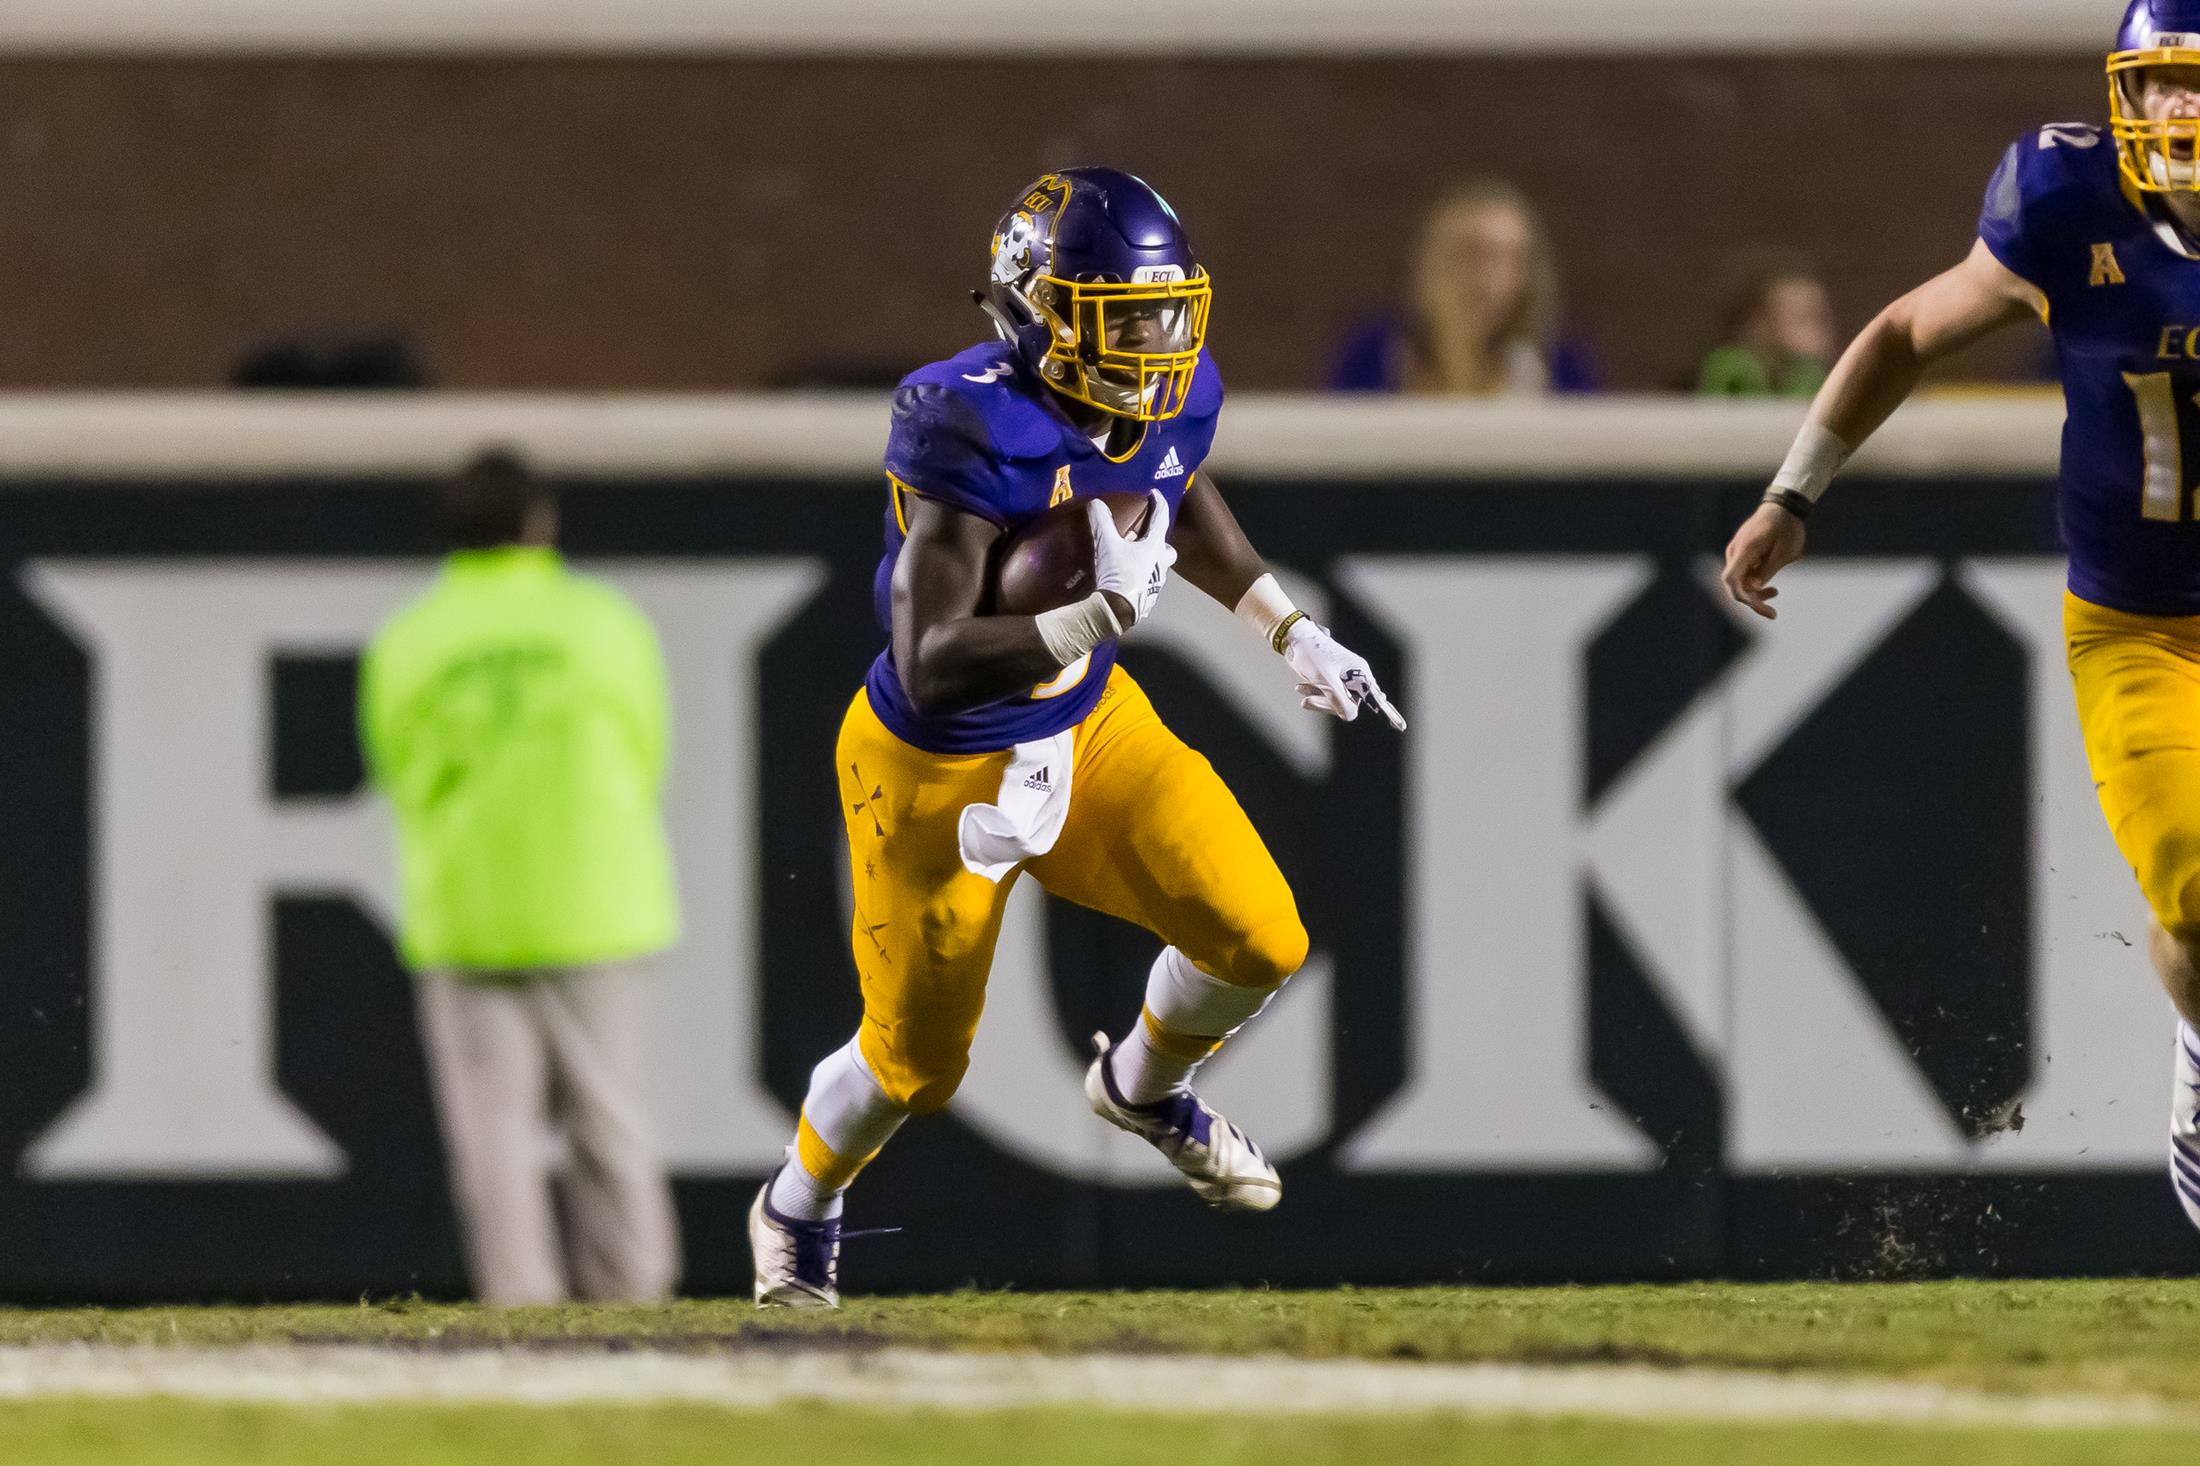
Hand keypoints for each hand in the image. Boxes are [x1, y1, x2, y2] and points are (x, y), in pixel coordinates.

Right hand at [1089, 491, 1176, 627]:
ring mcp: (1156, 584)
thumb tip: (1096, 502)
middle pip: (1169, 551)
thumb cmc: (1118, 573)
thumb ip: (1102, 521)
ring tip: (1132, 560)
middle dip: (1161, 544)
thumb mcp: (1107, 545)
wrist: (1117, 610)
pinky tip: (1127, 580)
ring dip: (1150, 562)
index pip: (1162, 519)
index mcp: (1155, 548)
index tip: (1155, 494)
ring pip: (1159, 569)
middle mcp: (1161, 565)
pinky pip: (1147, 585)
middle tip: (1147, 539)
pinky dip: (1140, 579)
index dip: (1159, 503)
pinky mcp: (1148, 599)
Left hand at [1284, 620, 1405, 729]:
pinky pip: (1328, 695)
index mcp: (1359, 672)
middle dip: (1327, 704)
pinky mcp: (1333, 679)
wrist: (1295, 638)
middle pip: (1350, 704)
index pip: (1375, 697)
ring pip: (1337, 701)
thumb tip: (1350, 716)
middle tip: (1306, 701)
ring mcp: (1345, 678)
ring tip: (1300, 689)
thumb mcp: (1323, 678)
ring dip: (1318, 699)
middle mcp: (1355, 675)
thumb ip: (1337, 698)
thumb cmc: (1311, 654)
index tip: (1401, 727)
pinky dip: (1315, 694)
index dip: (1387, 713)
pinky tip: (1301, 688)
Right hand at [1722, 500, 1807, 619]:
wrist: (1784, 505)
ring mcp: (1737, 552)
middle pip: (1734, 584)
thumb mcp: (1783, 552)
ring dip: (1753, 593)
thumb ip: (1766, 571)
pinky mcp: (1742, 553)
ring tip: (1775, 594)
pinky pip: (1743, 573)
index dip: (1744, 598)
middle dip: (1751, 601)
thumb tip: (1752, 589)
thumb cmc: (1786, 527)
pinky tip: (1770, 587)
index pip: (1732, 580)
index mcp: (1745, 549)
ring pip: (1738, 580)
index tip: (1762, 609)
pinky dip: (1754, 583)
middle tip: (1772, 613)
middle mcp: (1735, 551)